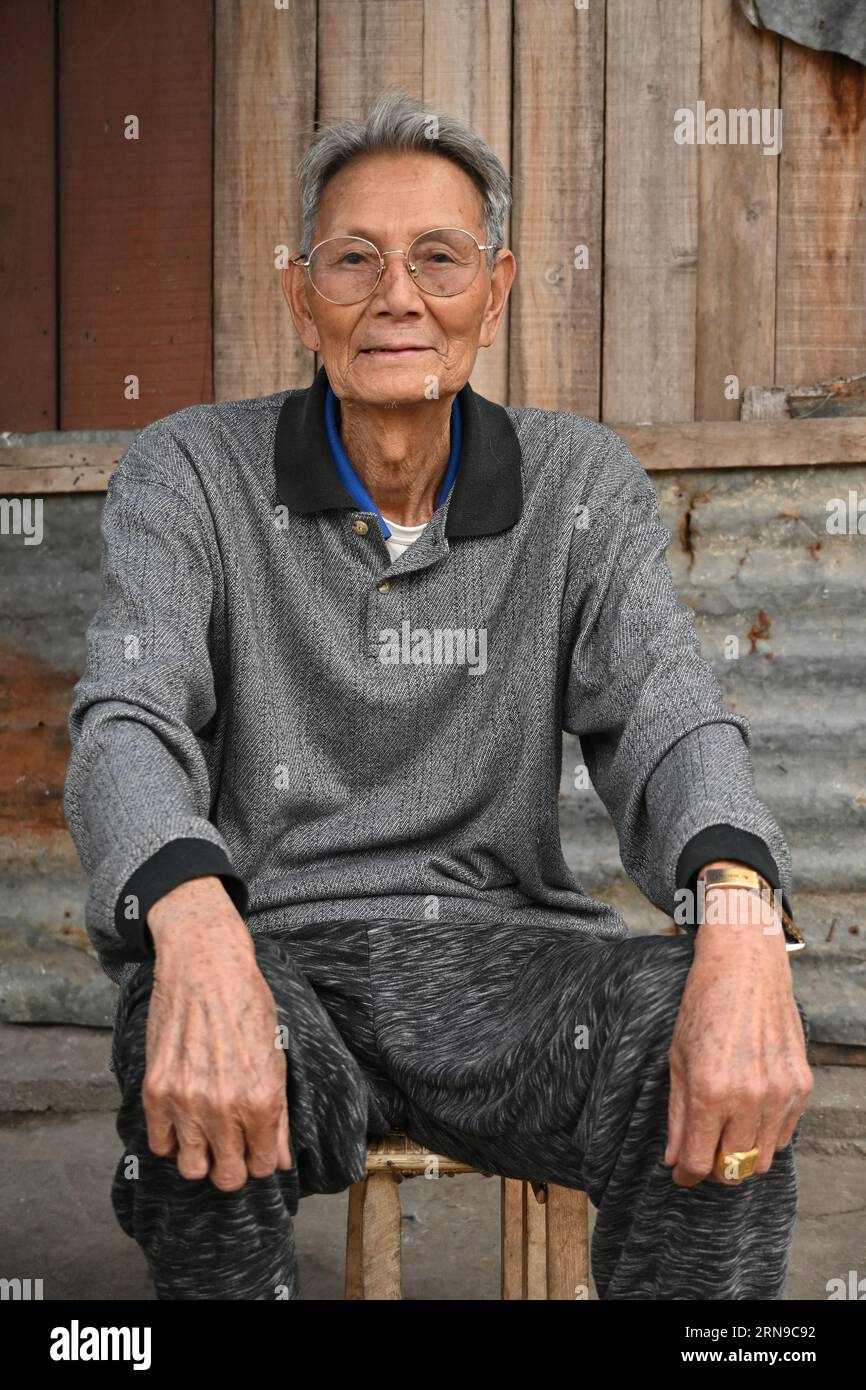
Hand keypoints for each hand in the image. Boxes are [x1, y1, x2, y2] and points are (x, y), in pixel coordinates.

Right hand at [142, 876, 292, 1190]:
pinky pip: (159, 1144)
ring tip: (205, 1134)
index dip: (259, 1159)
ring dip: (200, 1157)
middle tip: (231, 1145)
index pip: (261, 1167)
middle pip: (226, 1178)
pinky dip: (170, 1138)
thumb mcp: (276, 1056)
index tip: (254, 1147)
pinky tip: (182, 1117)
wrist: (205, 966)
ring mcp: (185, 1101)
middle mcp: (223, 1107)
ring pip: (190, 1169)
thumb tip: (279, 1159)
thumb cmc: (247, 1004)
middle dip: (232, 1166)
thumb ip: (279, 1114)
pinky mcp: (156, 1090)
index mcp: (261, 1100)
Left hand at [664, 886, 811, 1186]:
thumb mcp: (678, 1059)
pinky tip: (749, 1111)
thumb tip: (675, 1159)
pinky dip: (766, 1134)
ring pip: (763, 1158)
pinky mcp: (802, 1085)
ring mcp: (780, 1093)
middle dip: (714, 1169)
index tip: (680, 1172)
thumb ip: (678, 1115)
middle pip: (734, 1169)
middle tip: (702, 1153)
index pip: (700, 1162)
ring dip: (741, 1155)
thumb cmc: (704, 1007)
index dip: (686, 1174)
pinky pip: (785, 1134)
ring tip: (724, 1132)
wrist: (745, 968)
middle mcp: (749, 1097)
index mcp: (710, 1090)